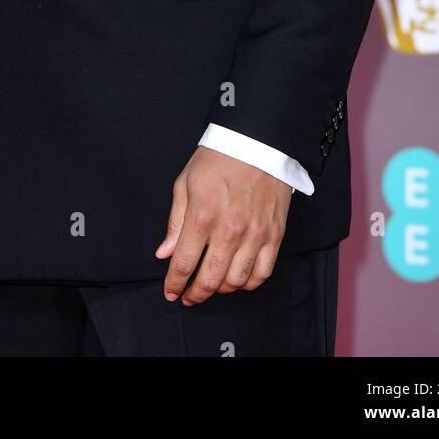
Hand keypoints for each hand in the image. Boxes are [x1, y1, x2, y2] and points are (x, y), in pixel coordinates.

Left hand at [156, 147, 291, 303]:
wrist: (256, 142)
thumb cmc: (218, 159)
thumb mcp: (185, 183)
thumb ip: (175, 222)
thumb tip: (164, 253)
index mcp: (202, 217)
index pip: (183, 263)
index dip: (174, 283)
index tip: (170, 292)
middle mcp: (229, 231)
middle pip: (209, 279)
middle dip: (195, 294)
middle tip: (188, 296)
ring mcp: (254, 235)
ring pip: (236, 281)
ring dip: (221, 290)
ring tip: (212, 285)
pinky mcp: (274, 235)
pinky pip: (262, 273)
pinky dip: (249, 283)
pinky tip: (238, 279)